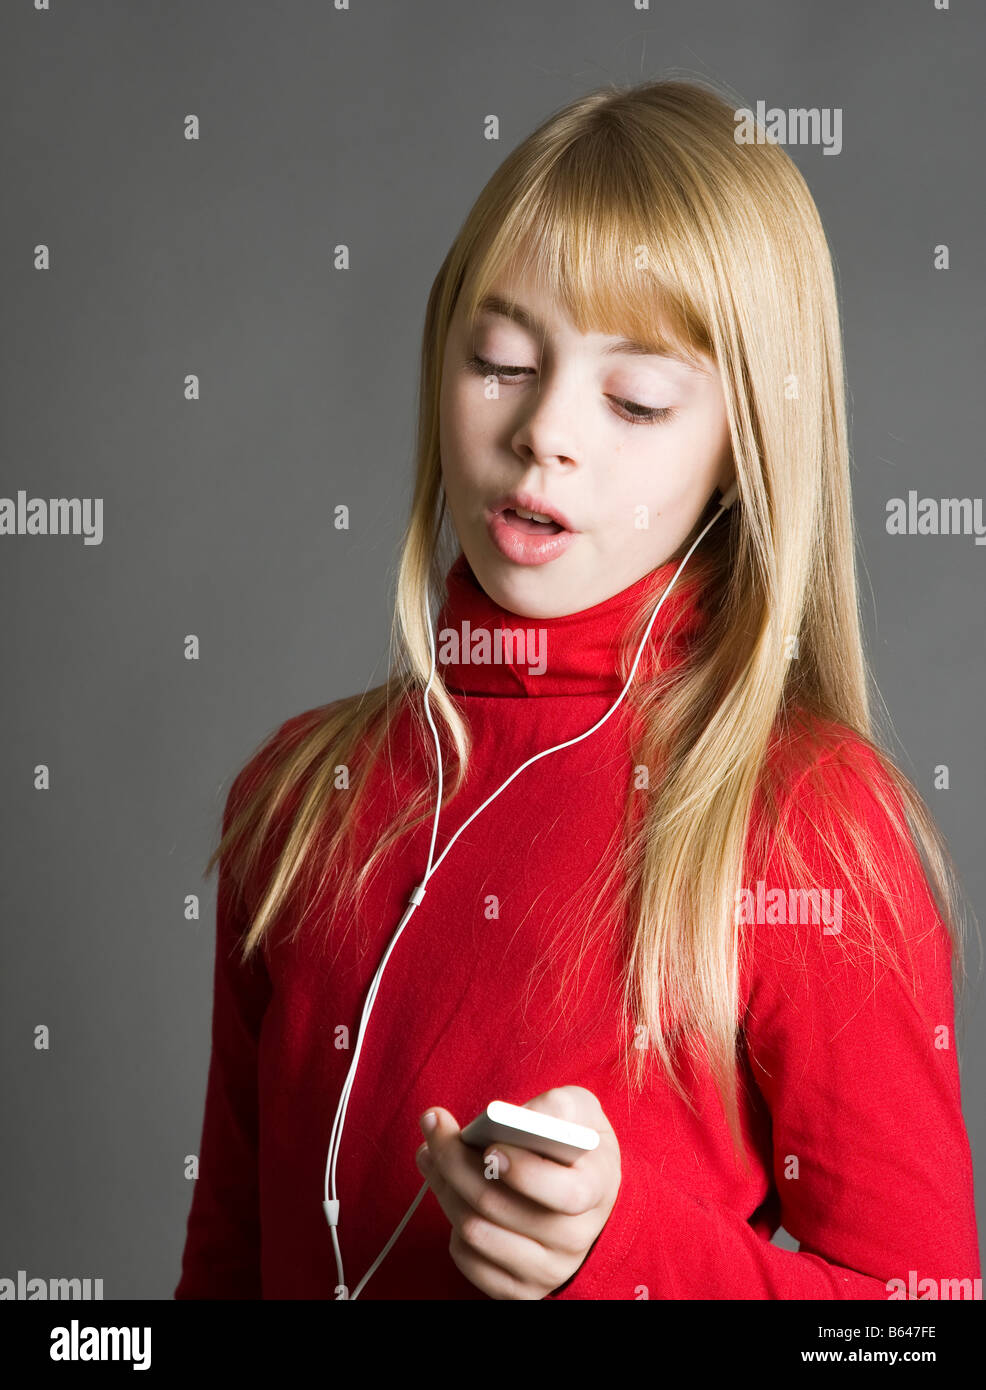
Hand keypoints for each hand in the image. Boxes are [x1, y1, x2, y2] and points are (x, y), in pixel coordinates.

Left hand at [415, 1085, 620, 1299]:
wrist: (586, 1189)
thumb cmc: (576, 1143)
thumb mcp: (581, 1110)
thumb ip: (559, 1106)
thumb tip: (523, 1116)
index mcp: (596, 1191)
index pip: (563, 1193)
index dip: (523, 1172)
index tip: (489, 1147)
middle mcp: (574, 1238)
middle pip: (498, 1207)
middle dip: (456, 1162)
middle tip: (435, 1126)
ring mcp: (548, 1269)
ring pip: (475, 1232)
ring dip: (444, 1187)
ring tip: (432, 1153)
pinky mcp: (520, 1288)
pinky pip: (468, 1261)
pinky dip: (450, 1225)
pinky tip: (453, 1194)